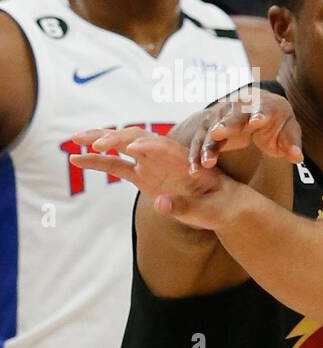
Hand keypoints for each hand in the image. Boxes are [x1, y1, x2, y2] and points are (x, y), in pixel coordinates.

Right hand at [70, 126, 233, 229]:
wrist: (224, 205)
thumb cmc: (220, 205)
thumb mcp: (207, 209)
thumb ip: (184, 206)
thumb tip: (160, 204)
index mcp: (183, 160)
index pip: (162, 146)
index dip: (147, 144)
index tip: (130, 146)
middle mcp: (164, 157)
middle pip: (136, 139)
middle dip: (115, 138)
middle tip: (94, 142)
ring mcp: (151, 164)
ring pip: (120, 147)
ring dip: (98, 141)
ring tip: (73, 140)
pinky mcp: (142, 175)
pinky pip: (116, 165)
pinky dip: (97, 161)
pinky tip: (75, 159)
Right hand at [190, 84, 301, 170]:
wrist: (258, 111)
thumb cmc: (277, 123)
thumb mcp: (289, 132)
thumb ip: (292, 144)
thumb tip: (297, 157)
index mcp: (263, 105)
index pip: (261, 108)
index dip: (259, 114)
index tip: (256, 121)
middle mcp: (239, 106)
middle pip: (232, 116)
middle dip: (225, 124)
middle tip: (217, 133)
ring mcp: (221, 115)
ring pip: (211, 129)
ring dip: (207, 145)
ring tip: (206, 162)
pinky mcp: (209, 128)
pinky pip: (200, 141)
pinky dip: (196, 154)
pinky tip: (194, 169)